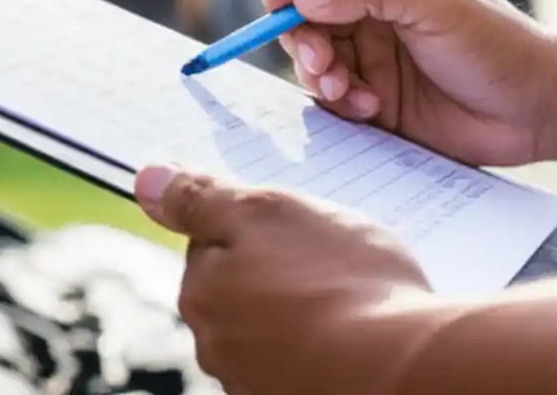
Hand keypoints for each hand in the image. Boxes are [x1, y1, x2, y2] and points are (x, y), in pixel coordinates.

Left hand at [135, 166, 444, 394]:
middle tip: (331, 261)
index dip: (256, 229)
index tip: (295, 228)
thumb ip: (200, 197)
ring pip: (275, 329)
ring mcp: (257, 381)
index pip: (212, 246)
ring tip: (356, 302)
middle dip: (277, 273)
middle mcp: (218, 346)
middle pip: (241, 291)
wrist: (409, 370)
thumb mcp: (264, 212)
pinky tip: (362, 335)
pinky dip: (329, 347)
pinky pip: (307, 362)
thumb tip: (146, 181)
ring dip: (305, 313)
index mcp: (201, 293)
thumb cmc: (339, 282)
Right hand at [263, 0, 556, 166]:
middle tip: (317, 58)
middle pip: (303, 4)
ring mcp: (368, 47)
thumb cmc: (496, 42)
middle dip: (299, 33)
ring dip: (316, 71)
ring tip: (343, 88)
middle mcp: (372, 2)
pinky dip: (339, 100)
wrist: (531, 110)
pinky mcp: (368, 90)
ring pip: (309, 50)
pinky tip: (371, 107)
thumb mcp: (432, 1)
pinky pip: (328, 91)